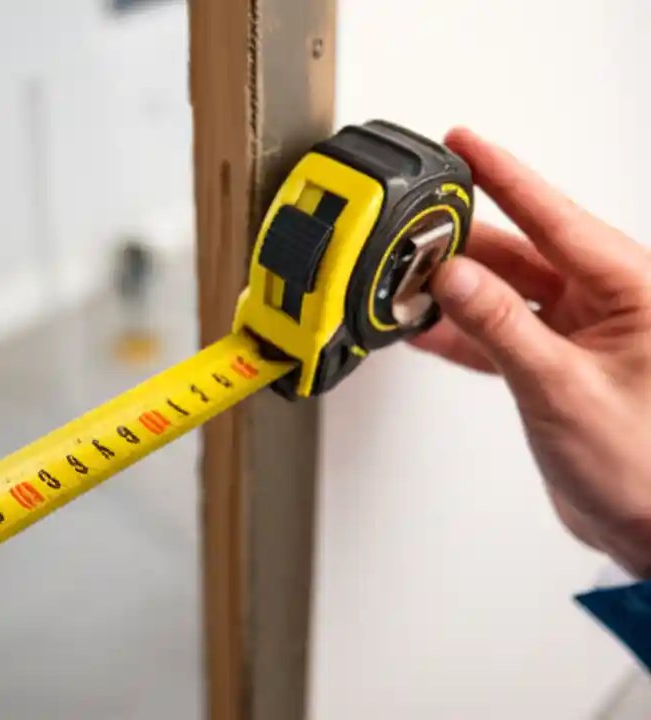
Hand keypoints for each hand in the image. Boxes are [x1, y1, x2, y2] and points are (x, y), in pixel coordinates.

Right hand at [412, 127, 650, 577]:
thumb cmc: (646, 466)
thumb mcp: (563, 388)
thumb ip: (500, 327)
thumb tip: (453, 277)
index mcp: (630, 288)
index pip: (555, 216)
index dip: (504, 176)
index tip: (463, 143)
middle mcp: (605, 303)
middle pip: (519, 252)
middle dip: (461, 242)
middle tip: (410, 229)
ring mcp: (578, 335)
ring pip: (503, 293)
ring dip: (455, 291)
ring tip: (404, 280)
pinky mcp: (554, 367)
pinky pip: (498, 334)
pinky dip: (460, 333)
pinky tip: (423, 328)